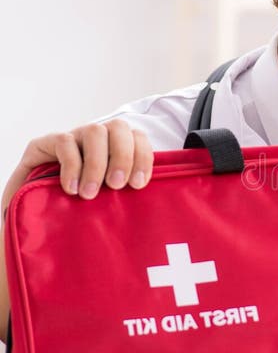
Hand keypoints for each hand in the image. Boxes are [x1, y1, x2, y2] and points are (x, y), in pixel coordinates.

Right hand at [1, 120, 152, 342]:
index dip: (144, 157)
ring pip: (94, 131)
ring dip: (97, 162)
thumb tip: (168, 216)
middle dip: (123, 156)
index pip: (140, 138)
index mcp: (118, 151)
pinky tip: (71, 188)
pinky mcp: (45, 144)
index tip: (140, 185)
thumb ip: (133, 205)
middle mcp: (98, 141)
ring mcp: (73, 139)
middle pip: (119, 128)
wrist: (35, 224)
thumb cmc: (81, 219)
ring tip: (91, 193)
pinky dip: (71, 164)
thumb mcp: (112, 211)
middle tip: (117, 187)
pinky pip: (65, 142)